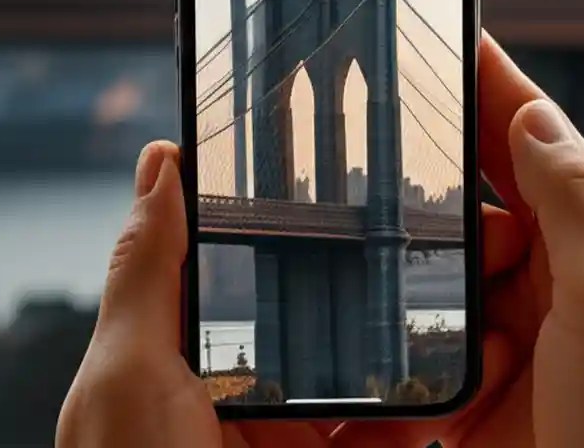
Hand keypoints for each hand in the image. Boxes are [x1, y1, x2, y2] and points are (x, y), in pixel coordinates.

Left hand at [56, 140, 527, 447]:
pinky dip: (421, 414)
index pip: (236, 256)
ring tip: (455, 302)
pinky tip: (452, 385)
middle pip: (314, 307)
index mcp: (178, 350)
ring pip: (362, 372)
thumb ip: (149, 270)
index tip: (340, 162)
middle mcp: (234, 388)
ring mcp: (287, 436)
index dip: (283, 209)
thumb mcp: (128, 375)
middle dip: (369, 275)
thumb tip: (159, 163)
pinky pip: (388, 433)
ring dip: (408, 342)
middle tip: (428, 232)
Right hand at [343, 34, 583, 446]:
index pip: (536, 136)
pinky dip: (403, 333)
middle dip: (430, 181)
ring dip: (413, 265)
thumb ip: (575, 201)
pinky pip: (427, 340)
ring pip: (442, 269)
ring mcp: (521, 333)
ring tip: (364, 242)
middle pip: (477, 198)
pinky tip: (377, 325)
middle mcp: (561, 276)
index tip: (445, 27)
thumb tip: (536, 114)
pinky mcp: (483, 389)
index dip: (489, 81)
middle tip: (372, 151)